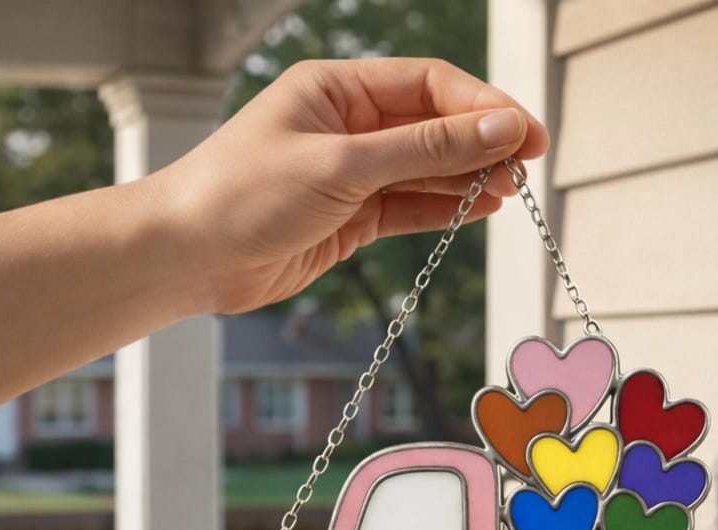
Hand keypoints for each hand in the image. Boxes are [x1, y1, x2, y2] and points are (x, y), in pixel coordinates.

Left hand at [153, 57, 548, 313]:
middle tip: (528, 164)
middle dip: (482, 143)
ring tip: (512, 190)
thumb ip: (426, 149)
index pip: (429, 85)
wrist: (189, 258)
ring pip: (427, 170)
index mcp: (337, 88)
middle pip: (434, 126)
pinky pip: (411, 206)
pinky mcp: (351, 218)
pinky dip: (445, 209)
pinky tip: (481, 209)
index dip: (483, 105)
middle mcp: (348, 125)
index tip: (526, 132)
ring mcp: (352, 174)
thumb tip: (498, 127)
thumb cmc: (243, 194)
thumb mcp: (343, 165)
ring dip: (469, 179)